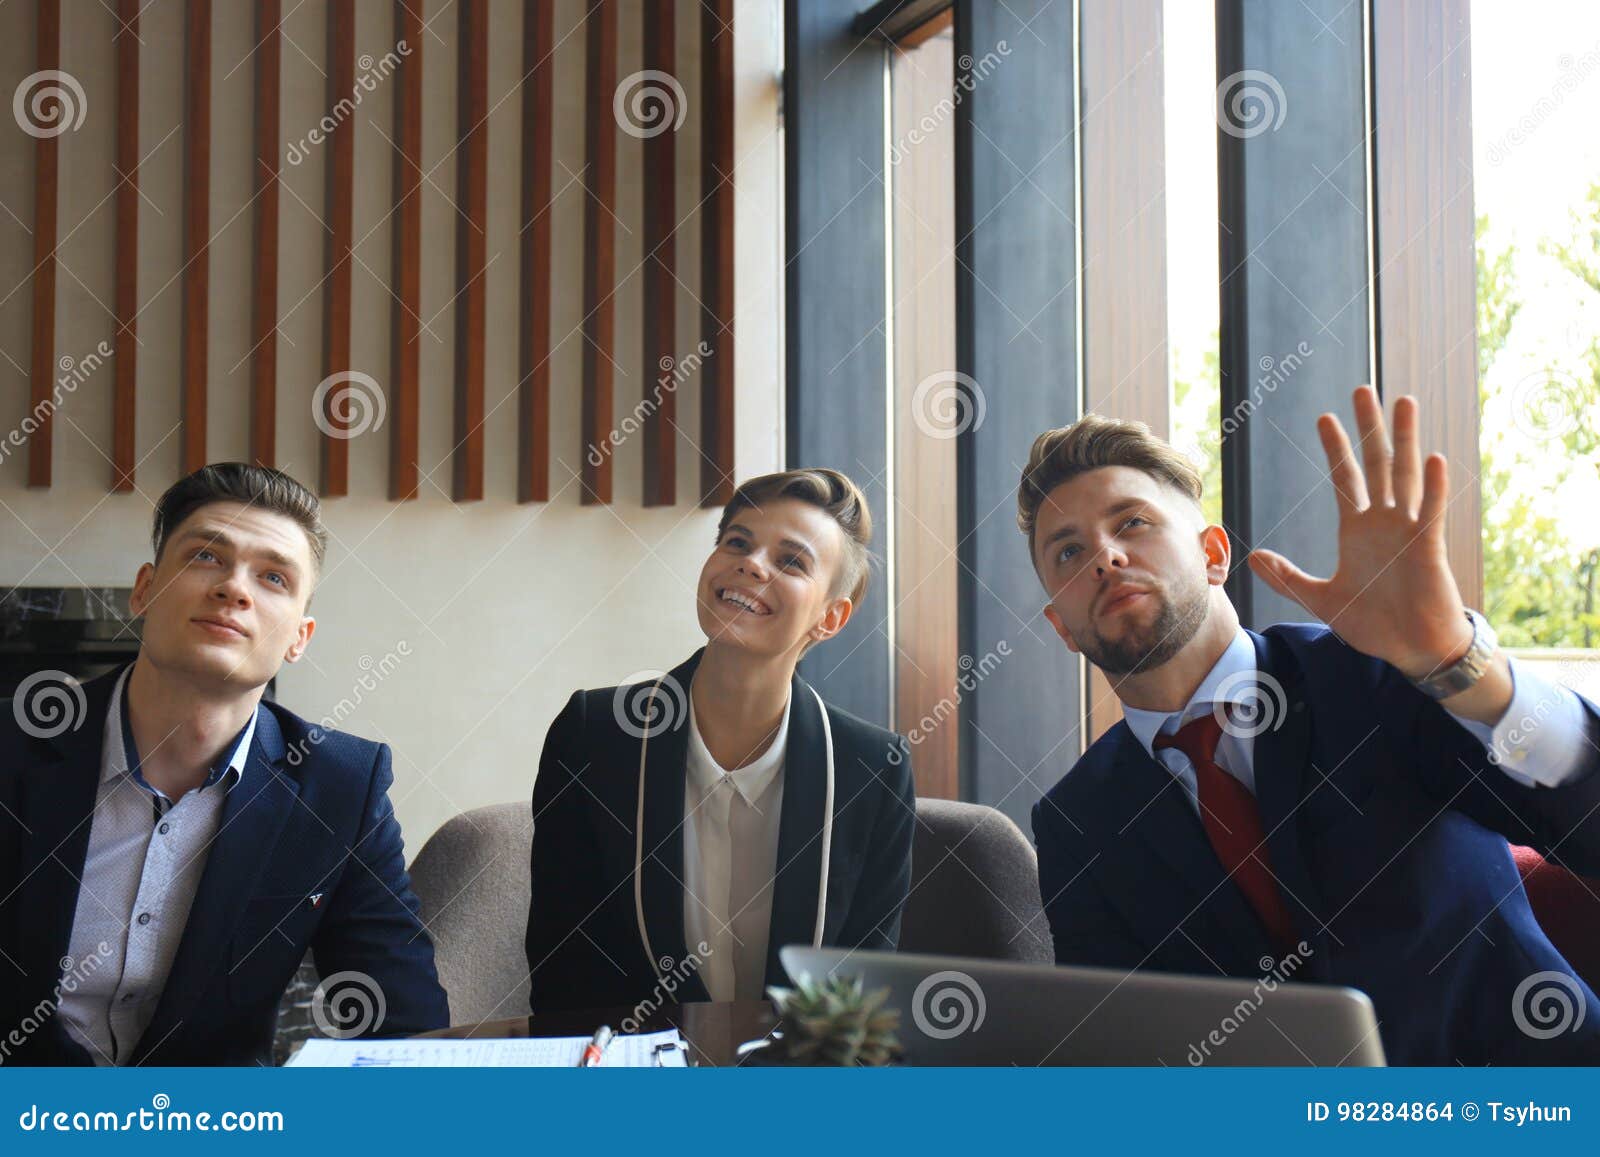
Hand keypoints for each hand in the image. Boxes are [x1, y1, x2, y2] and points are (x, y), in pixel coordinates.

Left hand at [1247, 385, 1472, 679]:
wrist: (1410, 648)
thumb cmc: (1374, 622)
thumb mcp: (1320, 598)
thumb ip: (1287, 576)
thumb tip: (1253, 556)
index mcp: (1358, 529)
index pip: (1345, 478)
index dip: (1336, 448)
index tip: (1324, 417)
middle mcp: (1384, 521)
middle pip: (1376, 464)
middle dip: (1369, 428)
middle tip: (1362, 390)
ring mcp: (1408, 531)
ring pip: (1405, 476)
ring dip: (1405, 440)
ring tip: (1403, 402)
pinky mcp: (1427, 549)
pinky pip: (1430, 513)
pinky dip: (1432, 488)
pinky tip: (1433, 459)